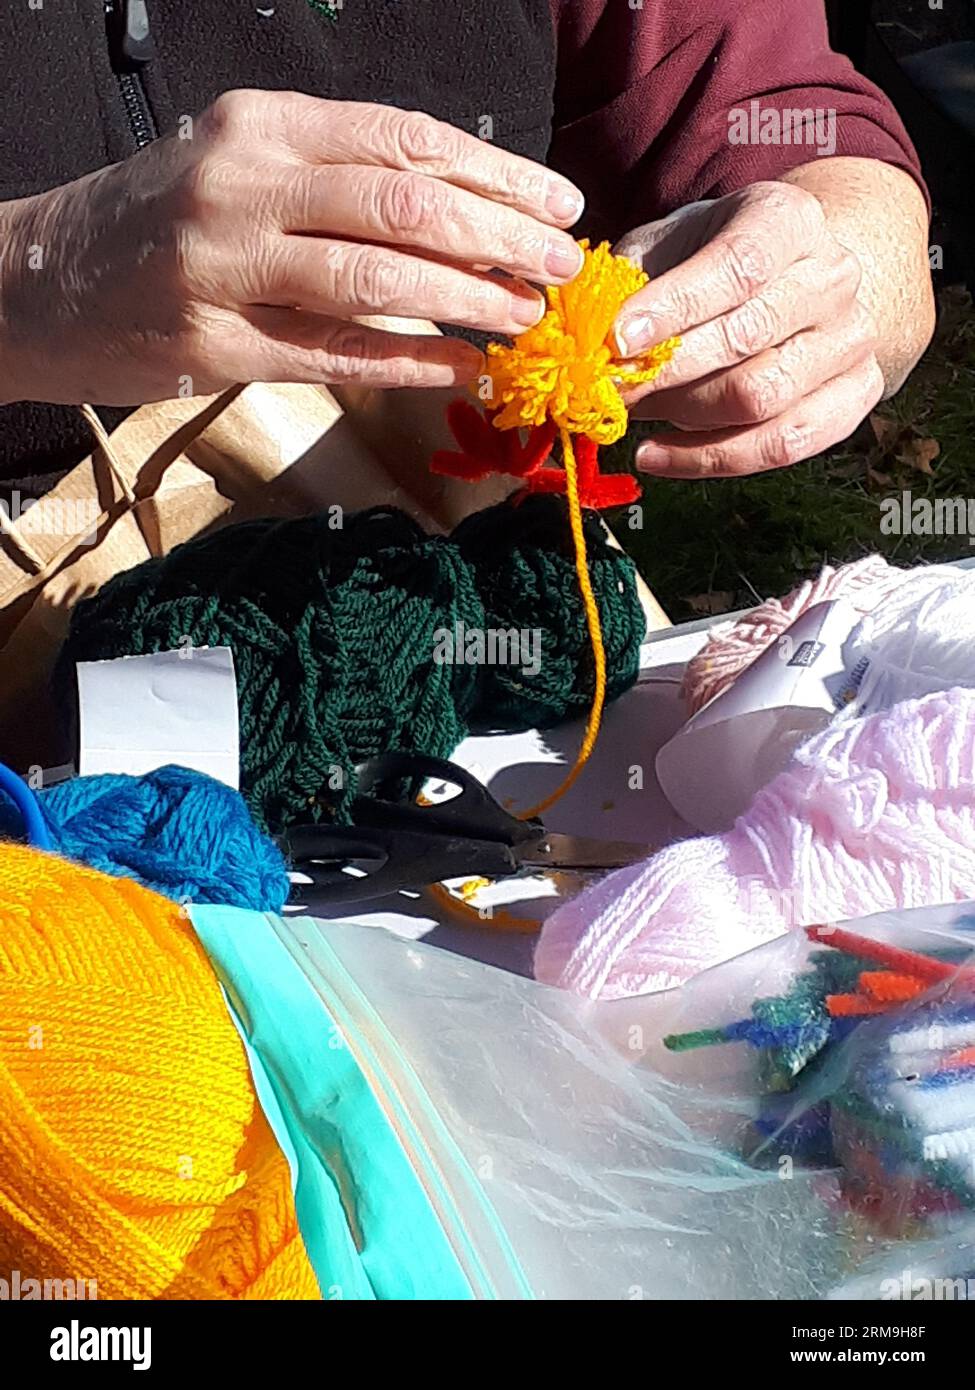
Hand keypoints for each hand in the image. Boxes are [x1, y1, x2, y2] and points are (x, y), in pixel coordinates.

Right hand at [0, 91, 584, 405]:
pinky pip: (333, 356)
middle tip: (562, 268)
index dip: (493, 174)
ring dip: (466, 303)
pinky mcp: (215, 348)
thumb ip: (333, 176)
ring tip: (526, 319)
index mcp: (262, 125)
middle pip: (403, 206)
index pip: (403, 139)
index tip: (557, 203)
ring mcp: (226, 269)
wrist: (38, 280)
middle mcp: (245, 185)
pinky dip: (409, 364)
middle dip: (499, 238)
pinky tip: (464, 370)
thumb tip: (457, 208)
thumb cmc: (158, 219)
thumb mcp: (240, 163)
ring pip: (375, 282)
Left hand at [612, 182, 884, 477]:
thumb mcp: (669, 246)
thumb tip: (584, 332)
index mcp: (789, 221)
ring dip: (682, 416)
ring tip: (635, 411)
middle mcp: (833, 277)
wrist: (792, 282)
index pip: (737, 268)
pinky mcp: (856, 395)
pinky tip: (657, 455)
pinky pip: (783, 445)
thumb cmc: (712, 262)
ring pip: (761, 399)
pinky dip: (710, 459)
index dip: (675, 307)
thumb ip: (629, 281)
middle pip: (747, 340)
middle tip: (609, 388)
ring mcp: (851, 340)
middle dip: (666, 372)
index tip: (618, 339)